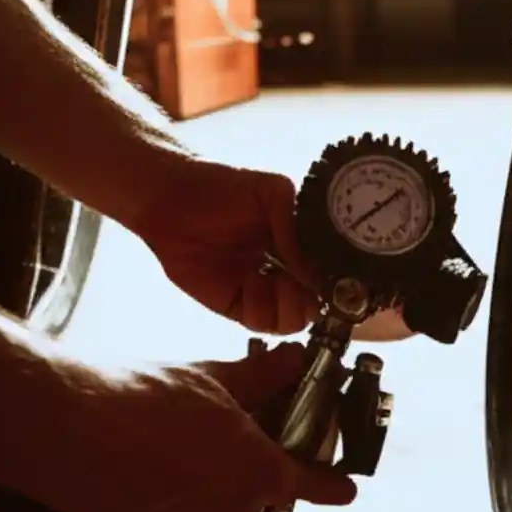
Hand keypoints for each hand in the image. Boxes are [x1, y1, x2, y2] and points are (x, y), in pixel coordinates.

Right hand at [3, 342, 355, 511]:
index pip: (312, 484)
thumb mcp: (214, 379)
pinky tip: (161, 450)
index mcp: (258, 472)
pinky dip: (184, 483)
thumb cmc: (139, 403)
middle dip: (262, 457)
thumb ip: (263, 376)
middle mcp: (231, 509)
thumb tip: (290, 361)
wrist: (66, 429)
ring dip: (222, 470)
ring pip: (224, 498)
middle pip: (265, 488)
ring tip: (196, 428)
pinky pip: (185, 509)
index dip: (331, 483)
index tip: (344, 487)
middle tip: (247, 422)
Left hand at [135, 159, 413, 340]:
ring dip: (288, 304)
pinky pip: (260, 322)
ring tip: (274, 279)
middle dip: (314, 299)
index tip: (339, 282)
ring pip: (292, 320)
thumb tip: (318, 271)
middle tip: (299, 281)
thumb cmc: (223, 188)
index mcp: (300, 246)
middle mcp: (285, 272)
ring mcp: (261, 290)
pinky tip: (250, 281)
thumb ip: (298, 231)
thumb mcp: (272, 195)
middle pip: (316, 305)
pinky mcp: (234, 305)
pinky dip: (261, 307)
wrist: (171, 199)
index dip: (338, 283)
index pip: (331, 274)